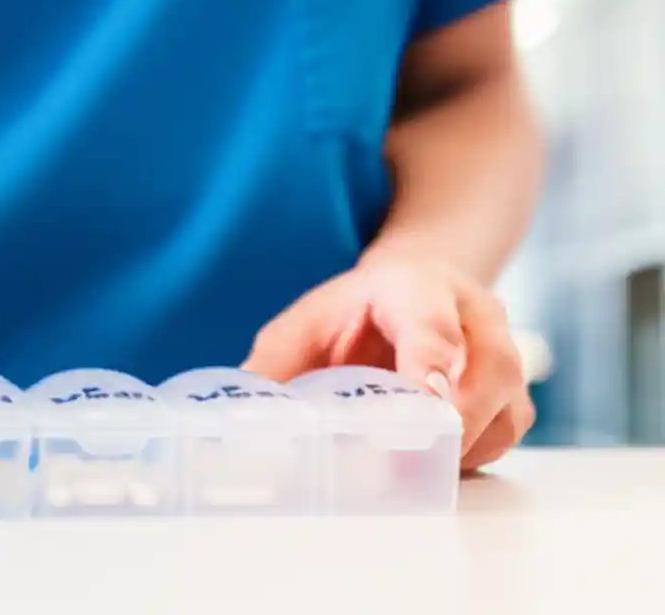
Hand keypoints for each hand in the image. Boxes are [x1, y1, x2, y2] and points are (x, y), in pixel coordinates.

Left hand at [241, 256, 532, 470]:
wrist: (412, 286)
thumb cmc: (352, 314)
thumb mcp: (306, 324)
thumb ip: (274, 365)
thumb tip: (240, 417)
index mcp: (413, 286)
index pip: (430, 320)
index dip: (430, 360)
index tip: (425, 398)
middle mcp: (471, 311)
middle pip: (490, 364)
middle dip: (459, 415)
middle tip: (420, 453)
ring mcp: (502, 346)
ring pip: (509, 399)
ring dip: (470, 443)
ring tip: (424, 468)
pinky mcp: (512, 384)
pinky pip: (513, 426)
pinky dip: (481, 452)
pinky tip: (441, 465)